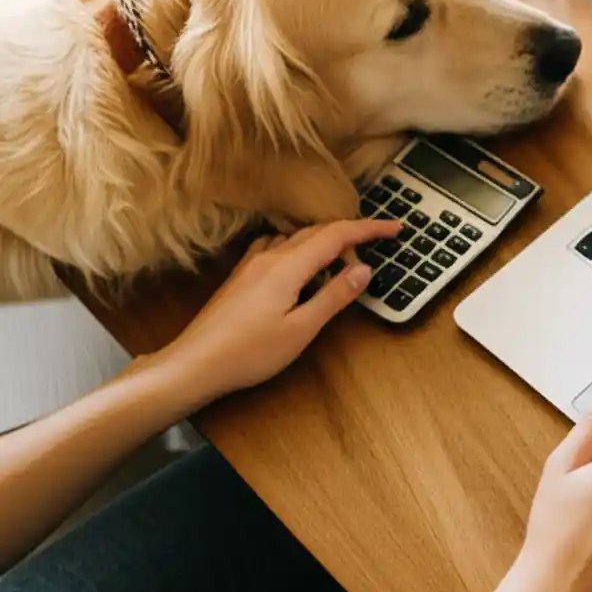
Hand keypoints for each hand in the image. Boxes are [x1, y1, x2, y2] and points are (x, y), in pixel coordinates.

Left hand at [145, 219, 401, 403]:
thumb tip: (364, 269)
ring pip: (297, 237)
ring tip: (343, 261)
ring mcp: (252, 264)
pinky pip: (279, 247)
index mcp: (288, 266)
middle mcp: (270, 256)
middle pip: (317, 232)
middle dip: (351, 233)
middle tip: (378, 244)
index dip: (369, 228)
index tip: (396, 228)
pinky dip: (301, 248)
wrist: (196, 362)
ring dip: (325, 241)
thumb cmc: (250, 352)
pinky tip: (303, 269)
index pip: (337, 235)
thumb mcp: (302, 329)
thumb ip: (334, 296)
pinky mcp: (243, 275)